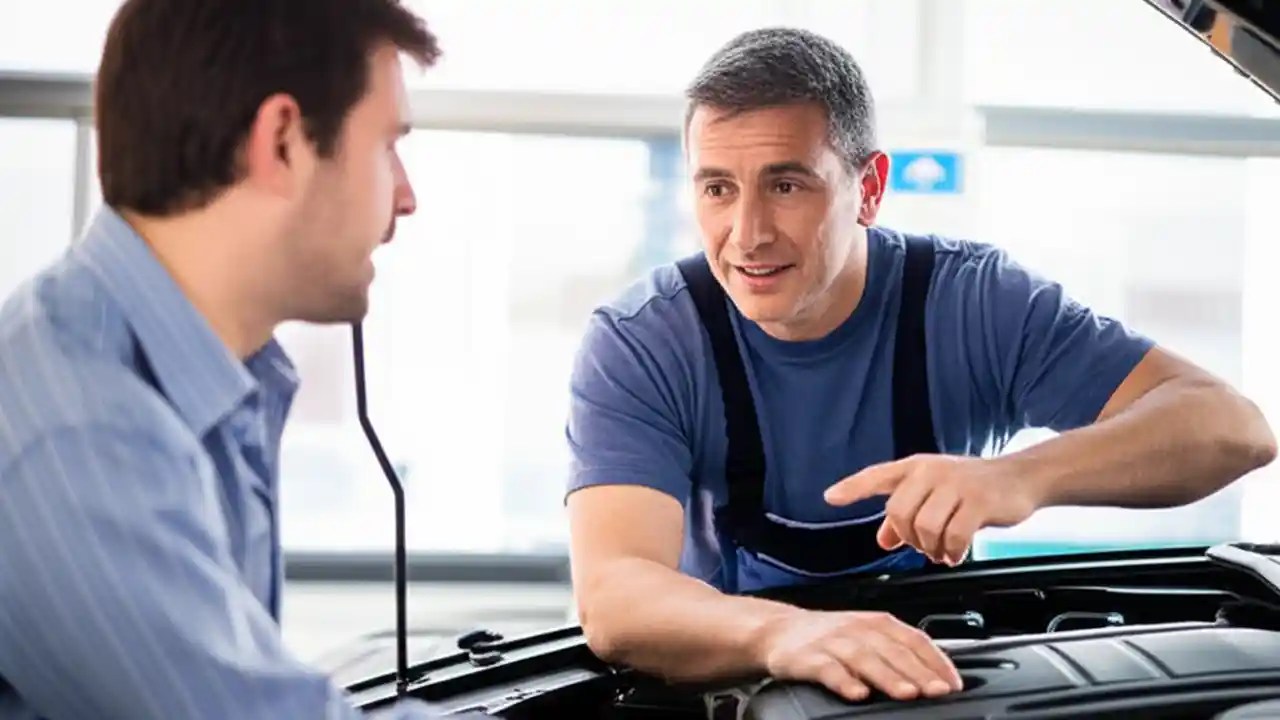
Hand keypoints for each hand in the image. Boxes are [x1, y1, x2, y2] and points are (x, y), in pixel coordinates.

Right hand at [757, 609, 962, 701]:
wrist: (778, 629)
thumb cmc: (830, 638)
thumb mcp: (866, 635)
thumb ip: (897, 651)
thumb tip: (936, 676)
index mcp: (877, 623)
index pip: (914, 639)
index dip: (936, 661)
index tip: (953, 683)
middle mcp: (857, 629)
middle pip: (892, 650)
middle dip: (918, 672)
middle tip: (938, 691)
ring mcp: (832, 642)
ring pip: (864, 658)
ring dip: (887, 676)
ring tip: (907, 694)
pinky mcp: (807, 657)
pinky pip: (827, 669)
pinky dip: (843, 681)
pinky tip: (856, 693)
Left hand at [823, 454, 1040, 565]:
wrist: (1019, 477)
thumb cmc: (972, 487)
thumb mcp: (936, 496)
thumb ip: (907, 516)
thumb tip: (882, 540)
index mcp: (916, 468)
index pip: (877, 476)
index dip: (853, 487)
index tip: (831, 497)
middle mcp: (931, 471)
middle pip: (898, 513)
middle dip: (908, 537)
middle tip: (924, 546)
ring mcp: (956, 484)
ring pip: (924, 527)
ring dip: (931, 548)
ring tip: (943, 550)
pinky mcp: (978, 501)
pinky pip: (953, 536)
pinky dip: (952, 552)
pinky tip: (956, 553)